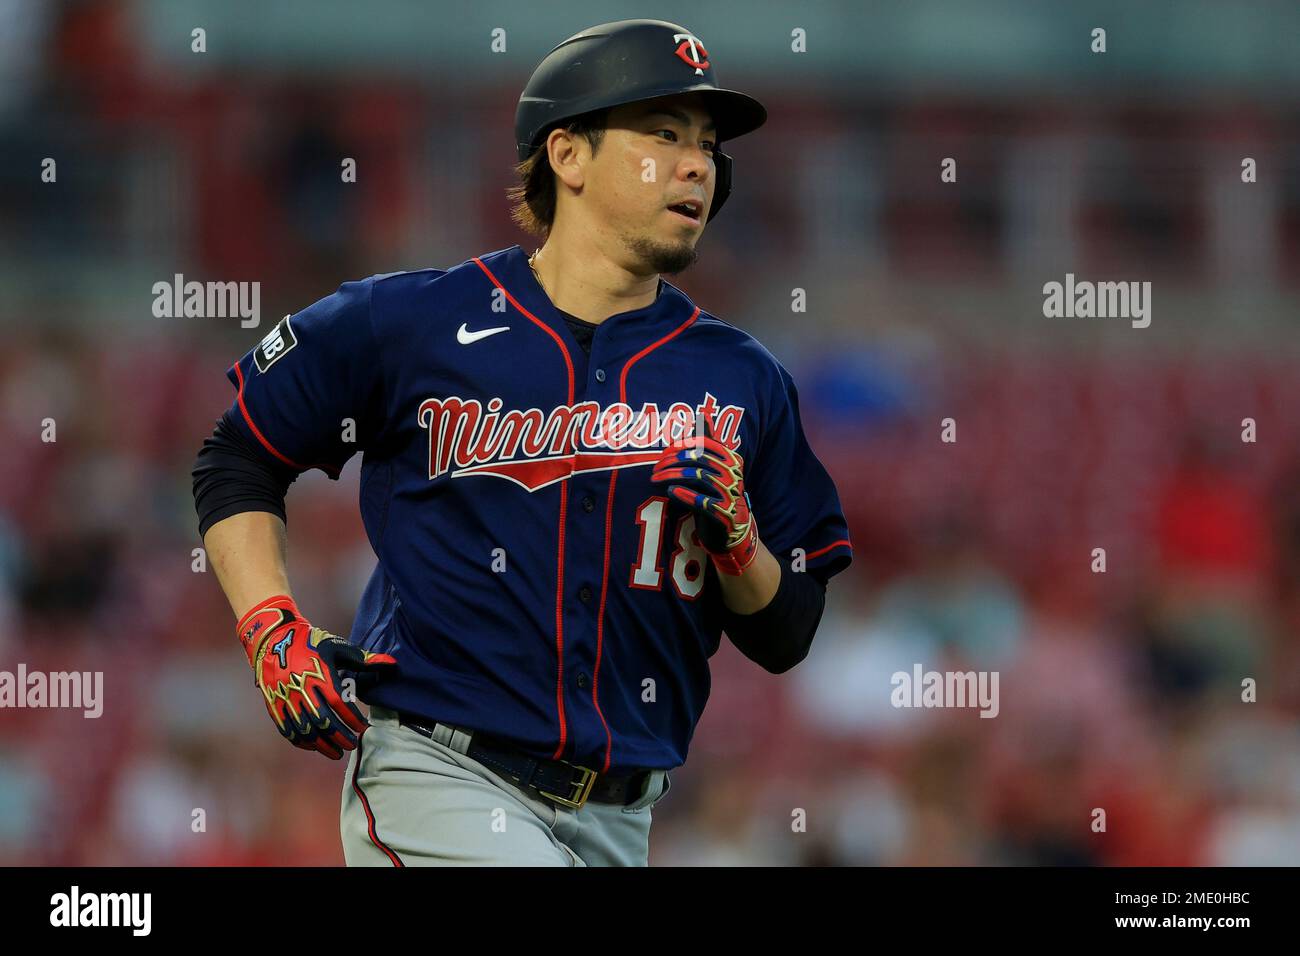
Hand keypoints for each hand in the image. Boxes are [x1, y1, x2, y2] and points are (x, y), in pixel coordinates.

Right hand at [236, 595, 396, 758]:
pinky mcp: (273, 704)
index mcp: (320, 673)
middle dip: (340, 736)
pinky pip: (287, 729)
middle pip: (323, 720)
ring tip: (336, 752)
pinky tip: (314, 746)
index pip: (339, 702)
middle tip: (352, 745)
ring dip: (322, 744)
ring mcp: (285, 698)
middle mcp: (301, 688)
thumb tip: (392, 664)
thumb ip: (364, 659)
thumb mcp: (338, 647)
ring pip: (305, 729)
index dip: (352, 718)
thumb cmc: (312, 643)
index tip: (363, 728)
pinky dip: (301, 741)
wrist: (273, 639)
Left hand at [649, 415, 758, 575]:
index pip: (705, 443)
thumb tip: (703, 416)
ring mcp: (731, 494)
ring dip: (672, 476)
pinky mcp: (725, 514)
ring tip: (656, 479)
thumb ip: (710, 444)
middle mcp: (734, 474)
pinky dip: (685, 495)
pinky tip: (670, 492)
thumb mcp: (717, 468)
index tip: (665, 452)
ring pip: (698, 477)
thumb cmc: (720, 494)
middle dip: (672, 461)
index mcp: (733, 460)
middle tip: (654, 468)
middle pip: (698, 459)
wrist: (735, 528)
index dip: (682, 445)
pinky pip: (703, 502)